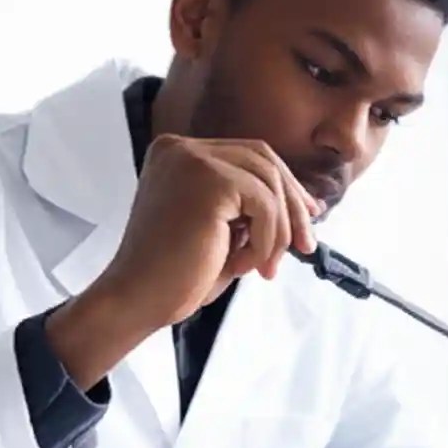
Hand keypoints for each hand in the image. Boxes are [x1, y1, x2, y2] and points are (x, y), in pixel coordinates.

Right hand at [96, 134, 321, 327]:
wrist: (139, 299)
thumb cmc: (178, 274)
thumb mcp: (224, 229)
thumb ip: (253, 208)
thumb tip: (308, 203)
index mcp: (180, 154)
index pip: (249, 155)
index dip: (285, 185)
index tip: (308, 215)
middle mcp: (182, 147)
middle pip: (264, 160)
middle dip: (292, 203)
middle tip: (306, 244)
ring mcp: (193, 159)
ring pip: (269, 183)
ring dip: (278, 231)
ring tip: (264, 267)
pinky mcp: (208, 179)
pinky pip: (264, 204)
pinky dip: (265, 240)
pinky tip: (246, 266)